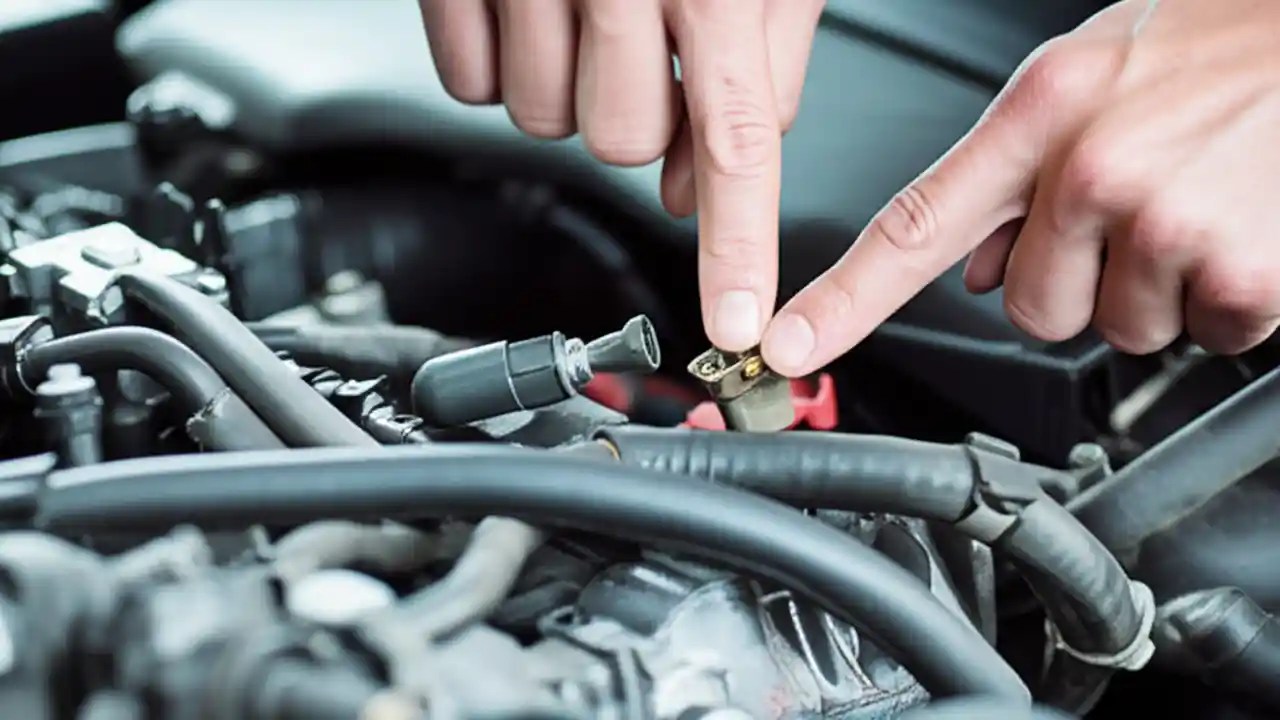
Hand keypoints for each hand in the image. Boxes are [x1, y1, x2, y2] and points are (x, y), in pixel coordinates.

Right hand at [419, 0, 824, 350]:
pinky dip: (497, 62)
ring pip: (541, 122)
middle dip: (639, 121)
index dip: (737, 242)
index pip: (735, 135)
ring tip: (581, 14)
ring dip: (567, 90)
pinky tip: (523, 7)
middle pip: (623, 144)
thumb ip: (760, 60)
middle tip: (641, 52)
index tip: (737, 322)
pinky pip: (467, 82)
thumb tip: (711, 183)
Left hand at [763, 0, 1279, 375]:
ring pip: (1114, 330)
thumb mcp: (1096, 72)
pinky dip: (1226, 302)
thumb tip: (967, 267)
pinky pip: (1202, 336)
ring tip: (1199, 208)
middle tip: (1134, 217)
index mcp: (1040, 113)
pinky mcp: (1240, 270)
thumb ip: (1019, 170)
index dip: (842, 298)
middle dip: (1075, 284)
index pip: (912, 223)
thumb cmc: (1223, 42)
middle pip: (1027, 311)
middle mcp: (1091, 168)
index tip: (789, 346)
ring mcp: (1164, 221)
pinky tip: (1243, 230)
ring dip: (1153, 291)